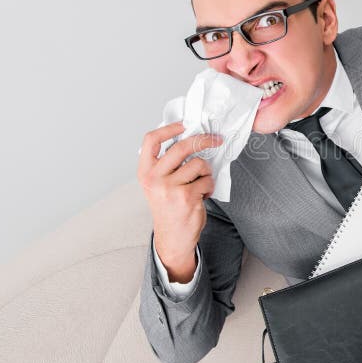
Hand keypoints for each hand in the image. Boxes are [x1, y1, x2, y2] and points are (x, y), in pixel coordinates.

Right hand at [137, 122, 222, 280]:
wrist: (172, 237)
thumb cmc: (168, 207)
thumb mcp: (158, 184)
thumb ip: (167, 164)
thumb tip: (191, 139)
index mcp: (145, 171)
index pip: (151, 140)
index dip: (169, 128)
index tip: (184, 125)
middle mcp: (154, 178)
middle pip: (182, 147)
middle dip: (203, 140)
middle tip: (216, 139)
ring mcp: (170, 187)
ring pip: (199, 164)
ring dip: (206, 172)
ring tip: (201, 183)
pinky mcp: (187, 196)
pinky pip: (207, 180)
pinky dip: (209, 186)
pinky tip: (201, 196)